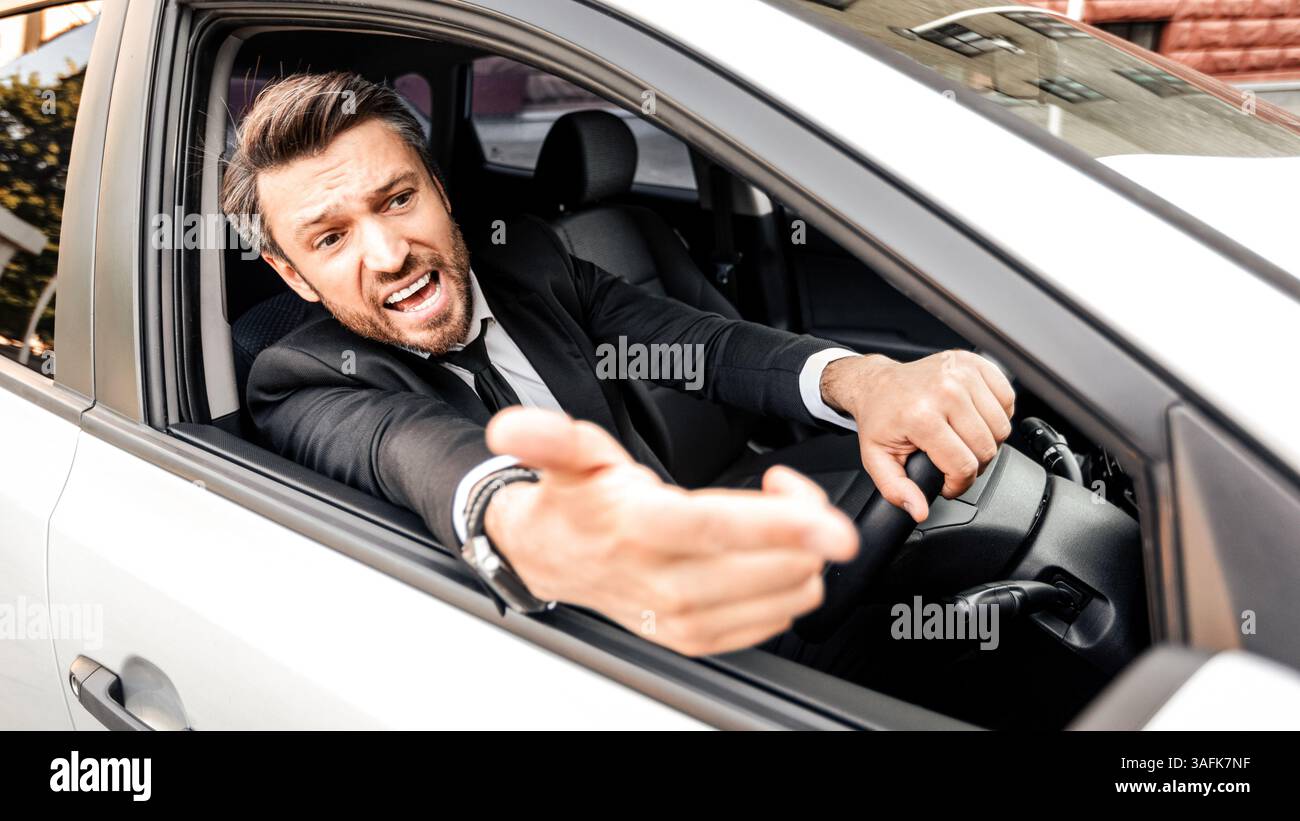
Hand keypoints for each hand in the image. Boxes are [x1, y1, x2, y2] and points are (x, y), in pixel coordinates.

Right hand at [482, 407, 857, 655]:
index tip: (832, 524)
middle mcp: (665, 584)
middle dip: (806, 525)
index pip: (720, 531)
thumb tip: (511, 427)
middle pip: (771, 567)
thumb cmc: (575, 503)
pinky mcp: (701, 638)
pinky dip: (788, 582)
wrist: (553, 560)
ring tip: (776, 518)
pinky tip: (765, 551)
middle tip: (785, 487)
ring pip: (786, 595)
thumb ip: (549, 437)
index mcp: (640, 530)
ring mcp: (686, 619)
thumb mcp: (568, 456)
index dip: (783, 525)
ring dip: (801, 552)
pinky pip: (777, 618)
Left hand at [821, 350, 1015, 522]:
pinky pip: (1007, 400)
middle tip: (953, 460)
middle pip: (987, 448)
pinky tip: (974, 418)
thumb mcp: (877, 459)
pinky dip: (997, 415)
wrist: (878, 383)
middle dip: (973, 464)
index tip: (947, 483)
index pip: (963, 466)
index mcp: (921, 415)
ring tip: (962, 439)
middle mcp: (945, 391)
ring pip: (1001, 427)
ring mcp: (962, 374)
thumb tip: (918, 510)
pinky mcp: (975, 363)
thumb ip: (896, 489)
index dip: (957, 484)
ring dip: (987, 440)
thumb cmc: (881, 418)